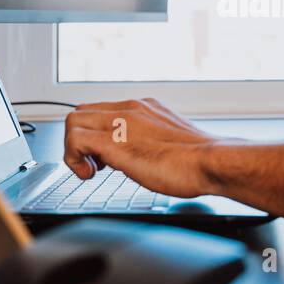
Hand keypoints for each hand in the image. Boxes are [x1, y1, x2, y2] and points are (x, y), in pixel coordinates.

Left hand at [62, 97, 218, 197]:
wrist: (211, 162)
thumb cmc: (199, 160)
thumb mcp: (169, 140)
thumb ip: (150, 140)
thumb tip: (142, 155)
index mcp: (143, 108)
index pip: (100, 110)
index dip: (94, 134)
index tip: (102, 157)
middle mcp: (129, 109)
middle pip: (82, 112)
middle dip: (79, 141)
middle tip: (94, 165)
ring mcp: (120, 123)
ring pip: (73, 121)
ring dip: (74, 150)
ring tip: (91, 170)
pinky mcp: (114, 142)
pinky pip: (76, 139)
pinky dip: (74, 159)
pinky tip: (90, 175)